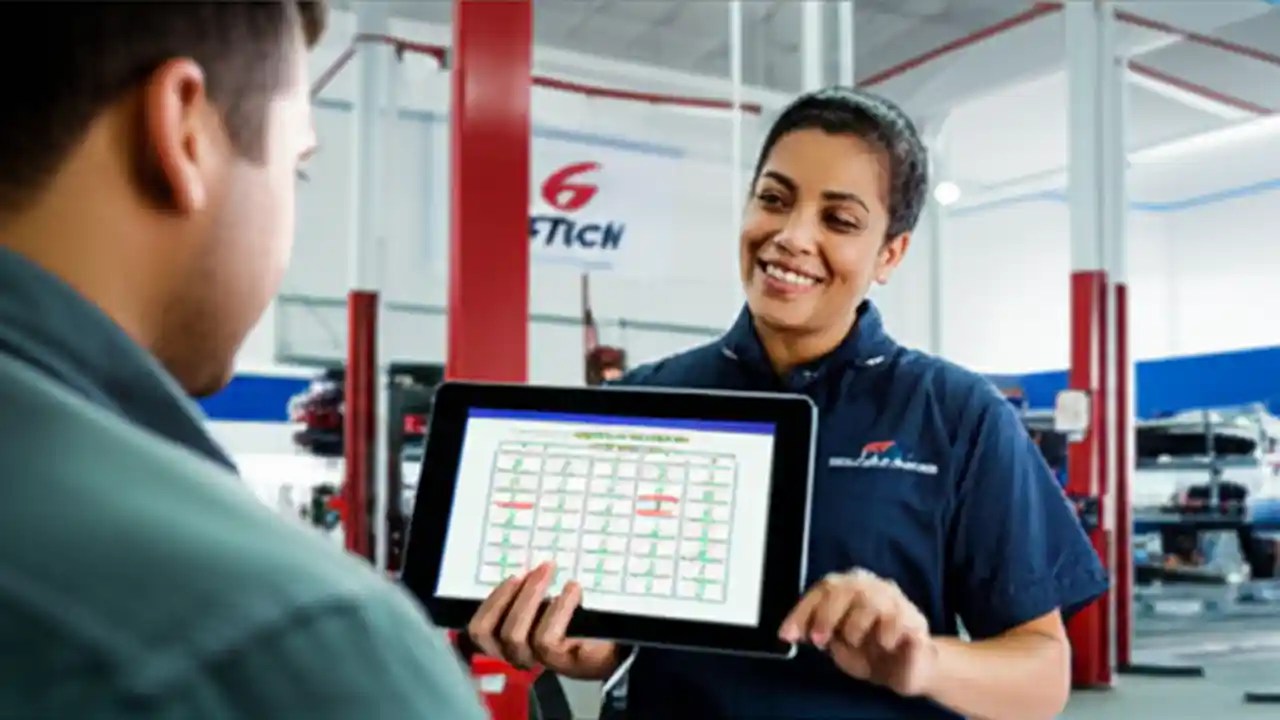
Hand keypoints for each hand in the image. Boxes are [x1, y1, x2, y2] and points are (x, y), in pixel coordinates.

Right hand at [466, 562, 620, 679]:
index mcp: (506, 639)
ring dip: (531, 596)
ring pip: (514, 635)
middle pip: (490, 632)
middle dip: (509, 594)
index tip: (513, 576)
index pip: (478, 631)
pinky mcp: (559, 664)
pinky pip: (545, 638)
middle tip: (536, 569)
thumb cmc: (573, 615)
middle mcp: (516, 655)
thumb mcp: (545, 601)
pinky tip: (573, 590)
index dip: (489, 603)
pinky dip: (558, 608)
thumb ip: (526, 591)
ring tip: (551, 572)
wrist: (615, 638)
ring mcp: (536, 662)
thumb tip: (522, 565)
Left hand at [779, 568, 937, 697]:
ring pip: (869, 601)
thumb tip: (793, 632)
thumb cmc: (868, 653)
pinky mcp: (914, 618)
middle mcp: (871, 587)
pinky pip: (897, 620)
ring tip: (854, 643)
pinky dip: (884, 634)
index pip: (821, 590)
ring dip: (854, 625)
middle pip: (843, 588)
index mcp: (848, 588)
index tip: (787, 636)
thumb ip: (818, 634)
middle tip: (819, 641)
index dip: (801, 612)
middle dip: (825, 616)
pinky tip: (883, 645)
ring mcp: (894, 600)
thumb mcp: (836, 645)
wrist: (908, 672)